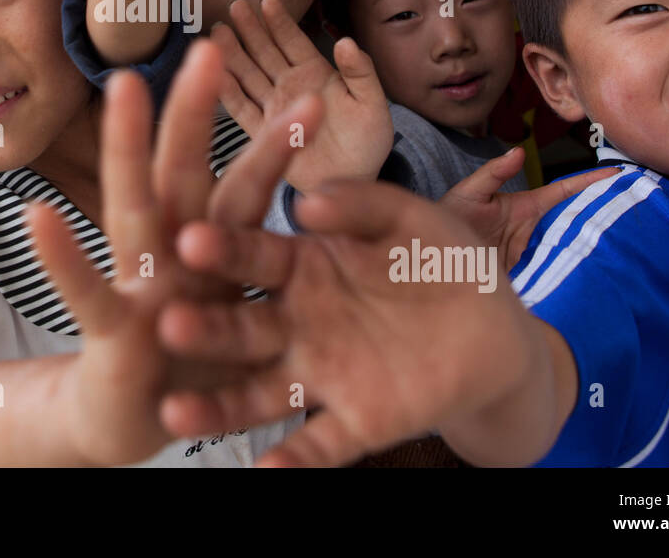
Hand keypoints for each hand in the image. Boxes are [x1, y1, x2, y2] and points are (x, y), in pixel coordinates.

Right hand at [29, 39, 323, 465]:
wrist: (134, 420)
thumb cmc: (194, 358)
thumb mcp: (241, 314)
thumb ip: (267, 269)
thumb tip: (325, 234)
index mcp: (211, 251)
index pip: (246, 187)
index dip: (277, 145)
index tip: (311, 94)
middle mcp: (173, 252)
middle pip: (187, 172)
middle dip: (199, 112)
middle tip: (213, 47)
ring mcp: (139, 284)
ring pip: (137, 206)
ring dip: (131, 147)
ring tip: (127, 85)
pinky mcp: (111, 332)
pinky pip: (87, 292)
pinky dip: (65, 257)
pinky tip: (38, 215)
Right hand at [158, 179, 547, 466]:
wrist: (499, 329)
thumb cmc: (442, 261)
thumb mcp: (408, 218)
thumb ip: (361, 203)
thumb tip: (306, 199)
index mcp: (302, 267)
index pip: (253, 258)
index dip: (222, 250)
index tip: (187, 239)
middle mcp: (298, 324)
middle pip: (241, 329)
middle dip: (204, 329)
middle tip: (168, 324)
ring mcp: (322, 377)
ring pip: (258, 395)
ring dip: (217, 405)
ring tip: (174, 412)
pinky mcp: (358, 422)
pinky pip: (320, 445)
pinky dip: (294, 460)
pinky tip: (265, 469)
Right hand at [214, 0, 392, 190]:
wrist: (355, 179)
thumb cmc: (367, 140)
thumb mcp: (372, 102)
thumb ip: (360, 71)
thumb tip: (345, 41)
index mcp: (316, 73)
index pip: (294, 41)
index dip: (280, 22)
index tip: (267, 1)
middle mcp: (290, 86)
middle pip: (265, 52)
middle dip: (250, 29)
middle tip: (235, 6)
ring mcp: (274, 108)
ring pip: (249, 75)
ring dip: (234, 55)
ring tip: (218, 33)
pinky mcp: (263, 132)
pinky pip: (242, 109)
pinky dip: (228, 92)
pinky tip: (215, 75)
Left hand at [440, 150, 620, 268]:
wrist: (430, 256)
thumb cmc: (449, 219)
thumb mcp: (470, 193)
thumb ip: (494, 173)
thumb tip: (520, 151)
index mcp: (526, 207)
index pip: (564, 191)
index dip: (590, 181)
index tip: (618, 173)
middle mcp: (535, 229)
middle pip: (576, 220)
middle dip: (605, 215)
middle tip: (639, 210)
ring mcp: (534, 253)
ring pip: (571, 248)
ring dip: (593, 246)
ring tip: (628, 240)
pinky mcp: (529, 274)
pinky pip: (555, 273)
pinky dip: (573, 273)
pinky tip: (594, 275)